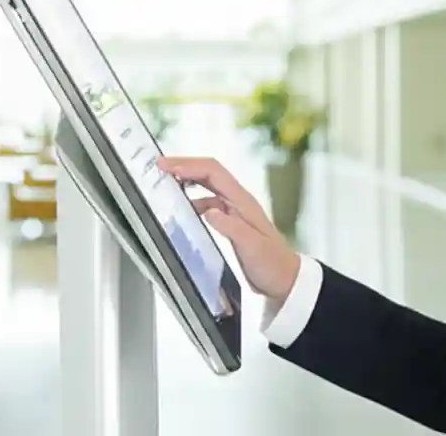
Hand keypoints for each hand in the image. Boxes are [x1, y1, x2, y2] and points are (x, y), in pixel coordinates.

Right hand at [156, 156, 300, 305]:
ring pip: (207, 187)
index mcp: (242, 201)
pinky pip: (208, 204)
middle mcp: (237, 200)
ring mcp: (234, 210)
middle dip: (185, 166)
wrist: (285, 279)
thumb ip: (231, 227)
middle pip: (209, 173)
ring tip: (165, 184)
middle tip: (160, 167)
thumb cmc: (271, 264)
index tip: (167, 168)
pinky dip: (192, 202)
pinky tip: (181, 211)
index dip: (190, 166)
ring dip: (187, 182)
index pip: (214, 173)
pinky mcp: (230, 222)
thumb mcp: (251, 247)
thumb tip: (207, 211)